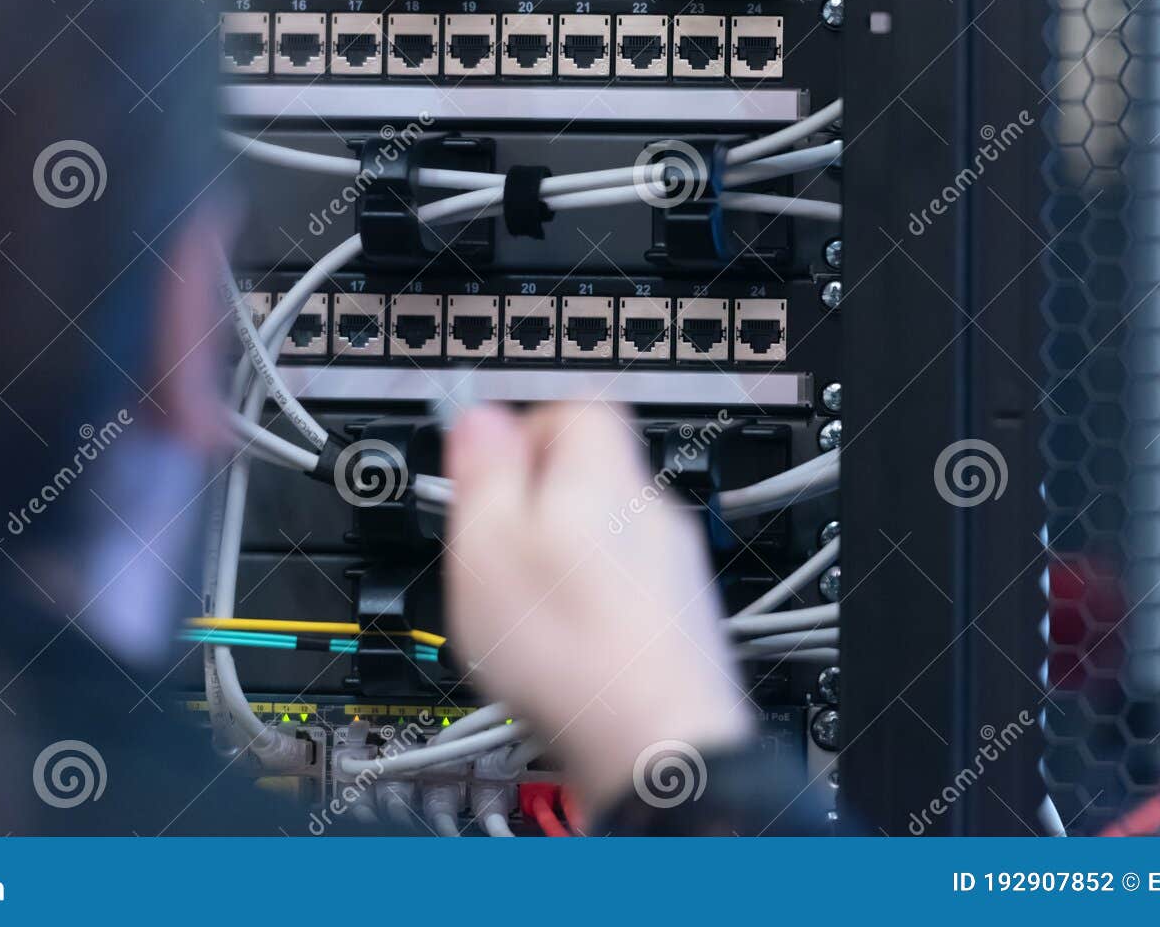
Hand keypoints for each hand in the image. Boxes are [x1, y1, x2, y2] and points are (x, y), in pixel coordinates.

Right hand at [444, 401, 752, 817]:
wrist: (659, 751)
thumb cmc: (574, 657)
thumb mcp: (488, 545)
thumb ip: (484, 471)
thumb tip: (480, 419)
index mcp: (604, 477)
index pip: (576, 407)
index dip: (525, 428)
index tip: (488, 468)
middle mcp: (652, 515)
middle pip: (590, 477)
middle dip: (534, 505)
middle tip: (492, 548)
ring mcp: (674, 572)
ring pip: (605, 540)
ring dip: (560, 563)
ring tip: (522, 612)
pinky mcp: (679, 625)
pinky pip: (623, 594)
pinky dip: (588, 610)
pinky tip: (561, 652)